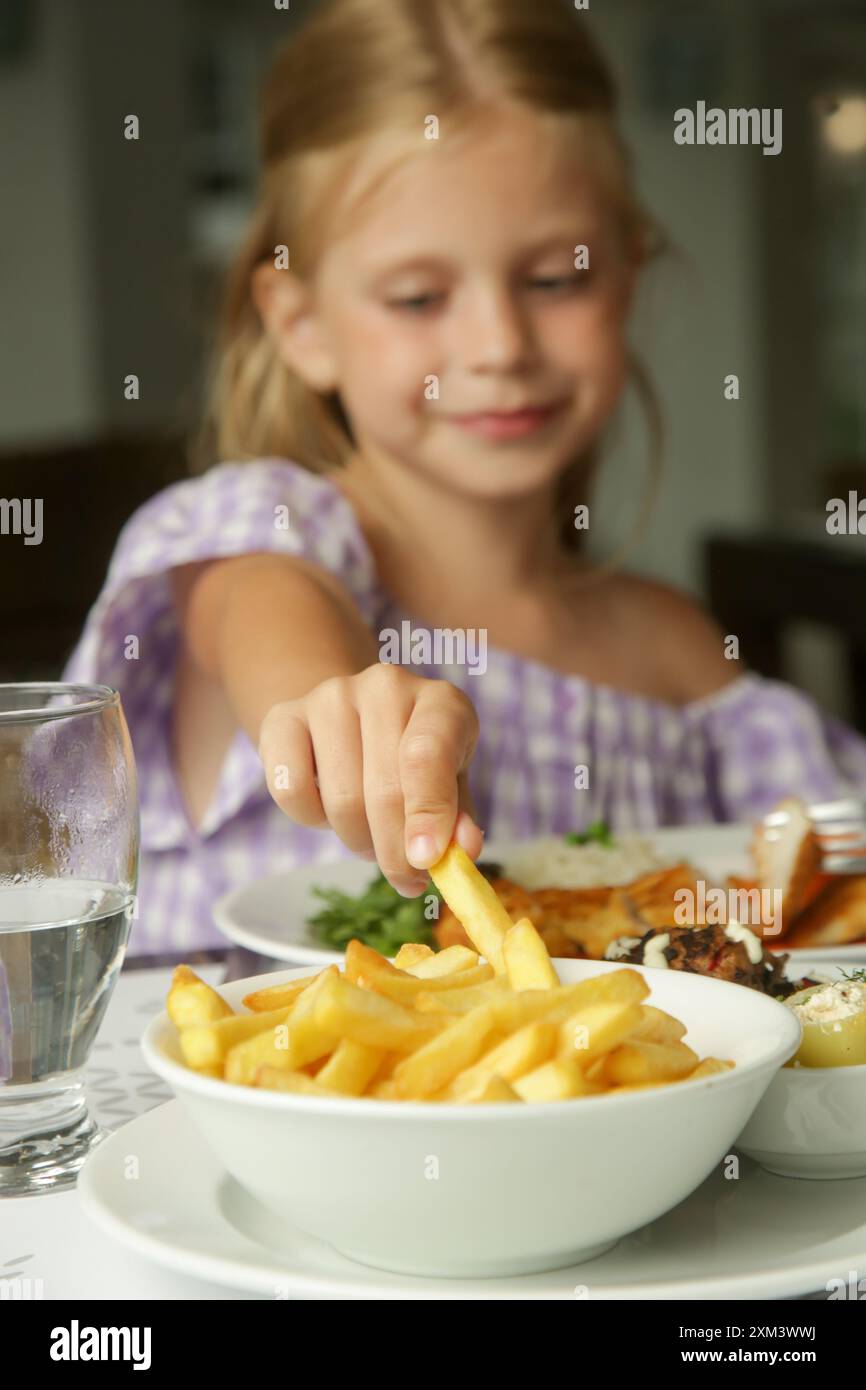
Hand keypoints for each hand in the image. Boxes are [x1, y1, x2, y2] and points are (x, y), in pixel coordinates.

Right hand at [258, 664, 483, 894]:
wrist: (350, 721)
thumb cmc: (412, 761)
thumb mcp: (449, 784)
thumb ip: (457, 817)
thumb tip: (463, 851)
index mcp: (439, 701)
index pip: (429, 755)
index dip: (428, 812)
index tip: (426, 860)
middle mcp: (385, 687)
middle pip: (385, 790)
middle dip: (395, 851)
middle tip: (406, 877)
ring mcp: (330, 697)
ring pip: (341, 800)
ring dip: (359, 840)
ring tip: (371, 837)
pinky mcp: (283, 716)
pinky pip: (290, 791)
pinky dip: (312, 820)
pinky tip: (329, 810)